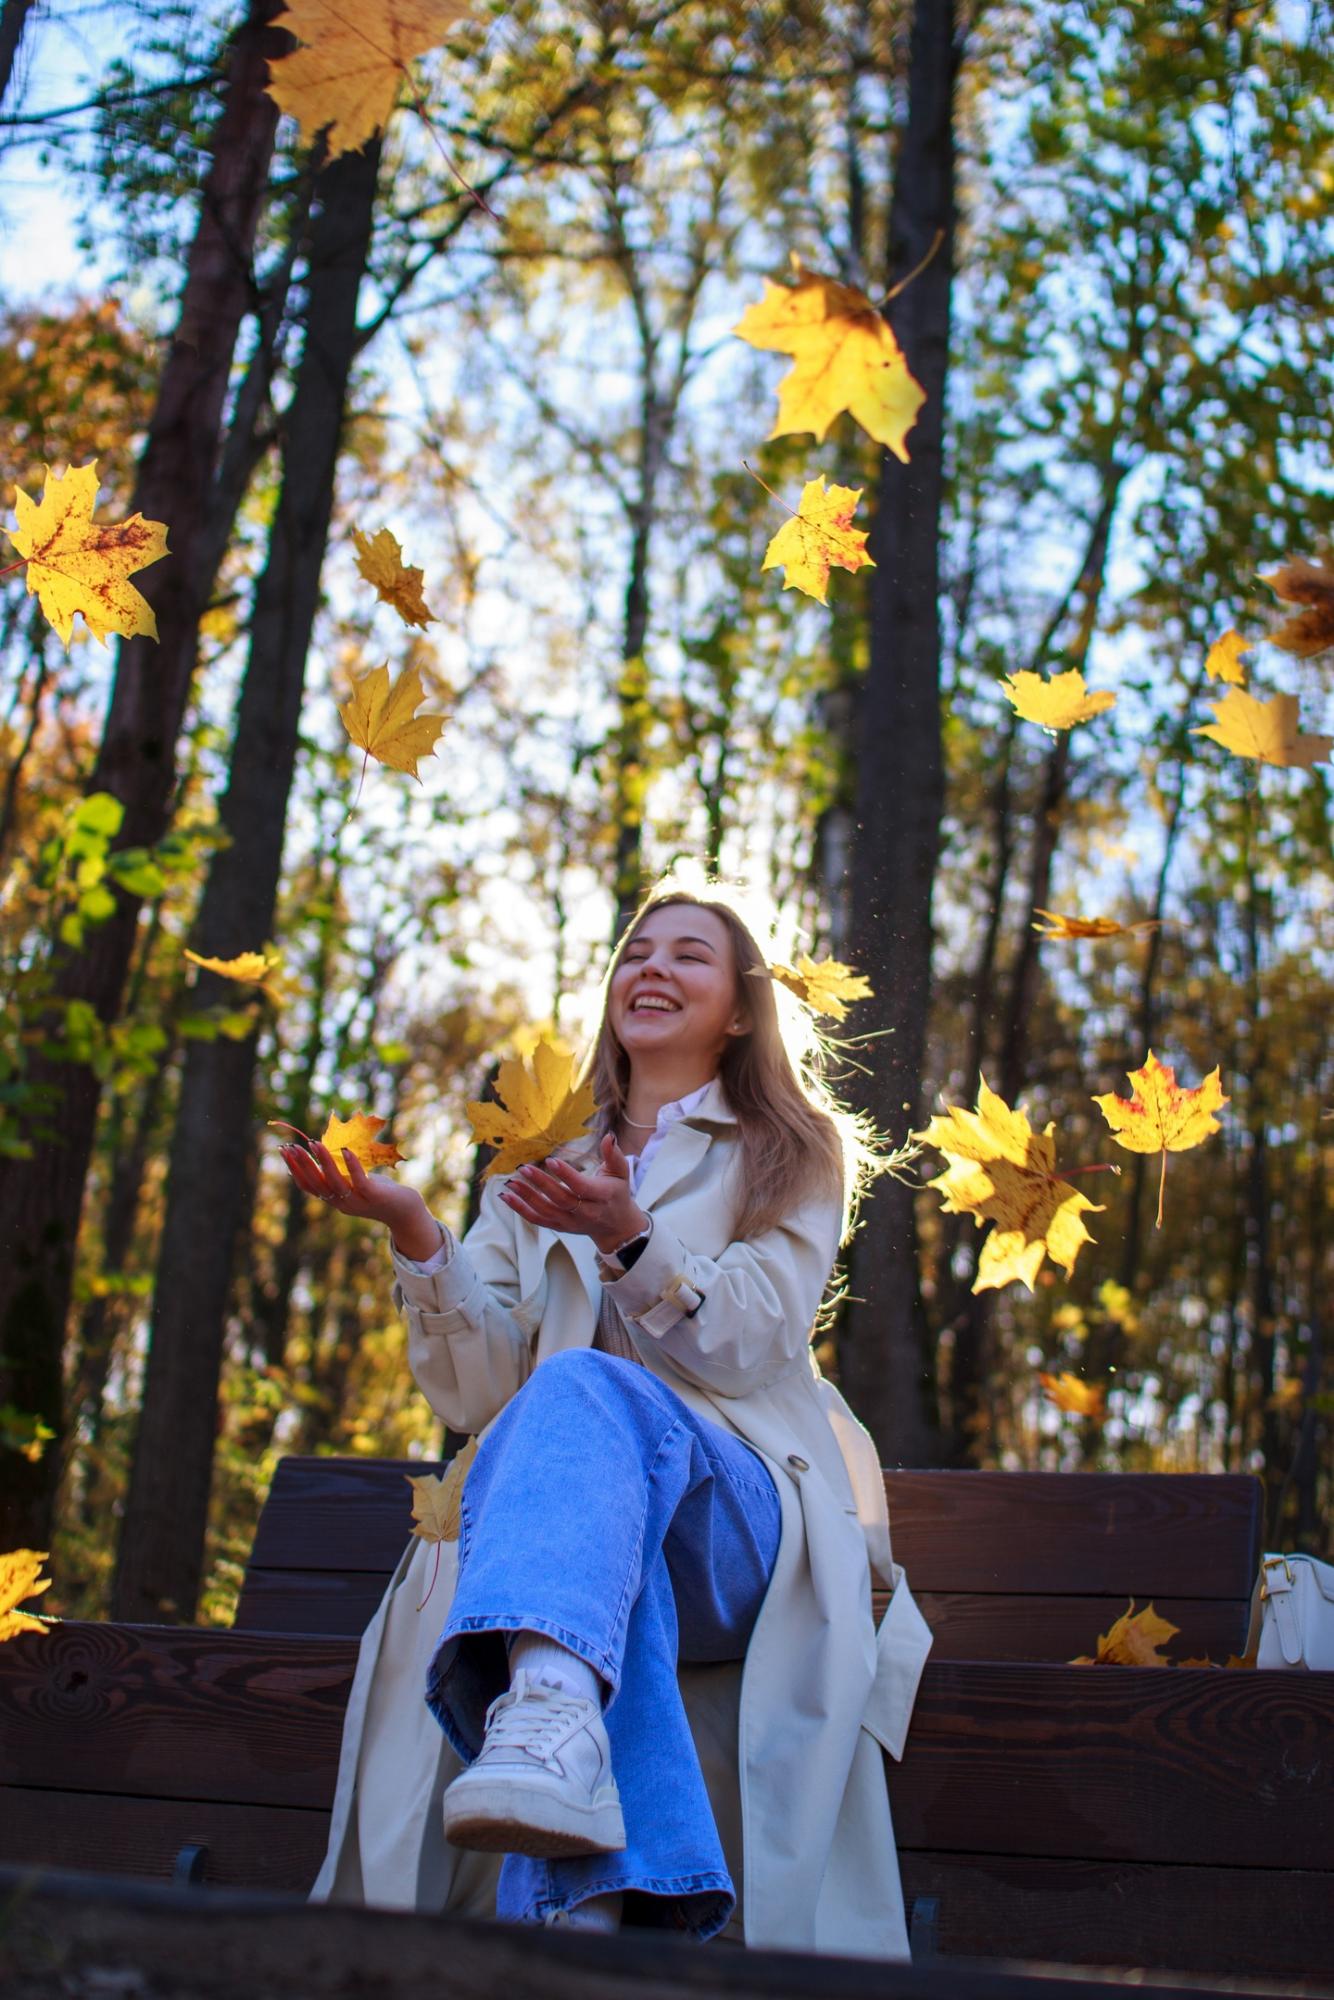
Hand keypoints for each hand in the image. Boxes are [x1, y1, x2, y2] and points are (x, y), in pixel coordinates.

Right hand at [278, 1141, 435, 1251]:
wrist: (405, 1212)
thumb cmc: (379, 1193)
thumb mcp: (355, 1182)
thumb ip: (340, 1173)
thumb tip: (325, 1151)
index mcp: (334, 1199)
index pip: (307, 1185)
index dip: (294, 1169)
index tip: (284, 1150)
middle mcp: (341, 1203)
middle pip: (316, 1184)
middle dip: (302, 1164)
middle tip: (290, 1146)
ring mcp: (357, 1201)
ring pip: (335, 1181)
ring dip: (323, 1162)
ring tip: (314, 1144)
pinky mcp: (373, 1196)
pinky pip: (359, 1181)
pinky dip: (352, 1166)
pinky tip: (346, 1150)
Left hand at [500, 1132, 647, 1255]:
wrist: (616, 1227)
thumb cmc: (617, 1194)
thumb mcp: (621, 1173)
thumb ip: (614, 1155)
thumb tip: (608, 1137)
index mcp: (602, 1197)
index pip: (581, 1187)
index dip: (566, 1175)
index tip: (550, 1160)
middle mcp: (585, 1212)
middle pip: (560, 1199)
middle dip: (541, 1183)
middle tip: (524, 1168)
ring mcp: (571, 1222)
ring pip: (545, 1211)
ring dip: (526, 1197)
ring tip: (511, 1182)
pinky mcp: (559, 1227)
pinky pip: (538, 1220)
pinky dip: (521, 1210)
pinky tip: (507, 1197)